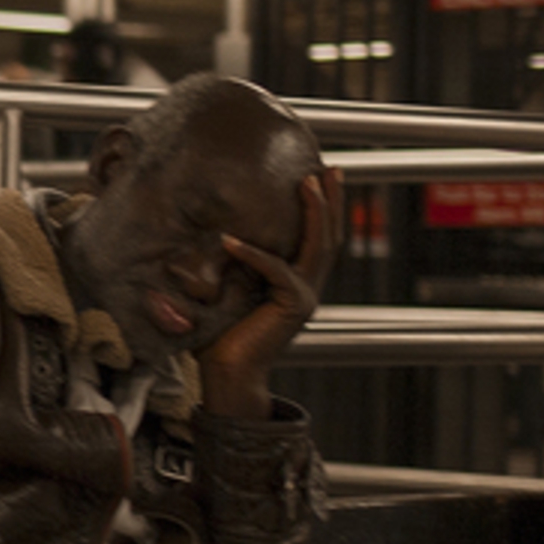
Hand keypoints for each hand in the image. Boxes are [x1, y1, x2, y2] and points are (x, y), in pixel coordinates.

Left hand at [194, 167, 343, 418]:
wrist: (227, 374)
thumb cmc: (221, 333)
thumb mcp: (229, 286)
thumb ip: (231, 261)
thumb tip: (212, 226)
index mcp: (297, 282)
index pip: (319, 238)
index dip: (325, 207)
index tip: (322, 175)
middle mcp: (308, 287)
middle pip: (329, 236)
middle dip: (331, 200)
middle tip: (329, 169)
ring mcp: (304, 296)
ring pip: (317, 246)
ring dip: (314, 212)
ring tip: (306, 182)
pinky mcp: (292, 306)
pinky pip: (275, 270)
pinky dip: (251, 253)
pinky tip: (228, 239)